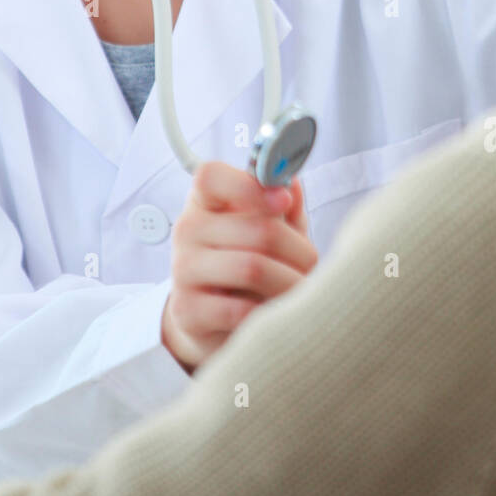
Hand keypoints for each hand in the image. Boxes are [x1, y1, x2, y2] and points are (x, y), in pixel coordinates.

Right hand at [161, 161, 317, 372]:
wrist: (214, 319)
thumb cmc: (246, 262)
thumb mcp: (266, 228)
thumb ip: (281, 204)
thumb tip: (291, 182)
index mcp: (204, 200)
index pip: (213, 177)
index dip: (250, 186)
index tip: (284, 200)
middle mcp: (188, 230)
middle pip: (256, 228)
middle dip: (298, 250)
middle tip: (313, 264)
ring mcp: (183, 270)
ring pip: (252, 268)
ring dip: (289, 281)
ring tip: (301, 288)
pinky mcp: (187, 310)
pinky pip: (239, 309)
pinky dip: (267, 311)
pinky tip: (273, 311)